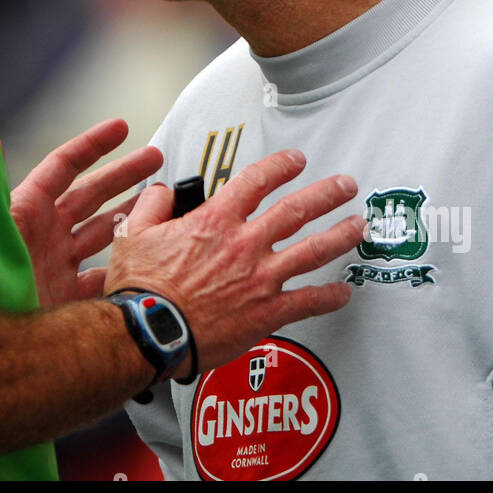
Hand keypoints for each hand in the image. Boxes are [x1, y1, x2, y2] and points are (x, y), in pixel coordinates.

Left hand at [11, 118, 162, 308]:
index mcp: (25, 212)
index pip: (62, 168)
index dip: (91, 145)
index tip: (121, 128)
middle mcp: (42, 237)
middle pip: (89, 195)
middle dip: (123, 174)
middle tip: (156, 156)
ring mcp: (54, 268)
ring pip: (101, 235)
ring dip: (130, 218)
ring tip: (161, 204)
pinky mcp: (63, 301)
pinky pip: (101, 281)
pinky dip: (123, 271)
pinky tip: (145, 265)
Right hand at [106, 149, 364, 376]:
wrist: (150, 332)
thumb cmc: (141, 288)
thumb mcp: (134, 233)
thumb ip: (152, 205)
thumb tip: (161, 191)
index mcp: (215, 221)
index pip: (255, 182)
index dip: (280, 166)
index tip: (295, 160)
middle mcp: (244, 244)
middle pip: (296, 210)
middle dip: (326, 194)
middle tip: (345, 185)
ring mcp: (260, 278)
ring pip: (311, 250)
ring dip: (339, 235)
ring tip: (358, 226)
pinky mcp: (266, 312)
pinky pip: (307, 302)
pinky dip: (329, 297)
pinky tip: (343, 292)